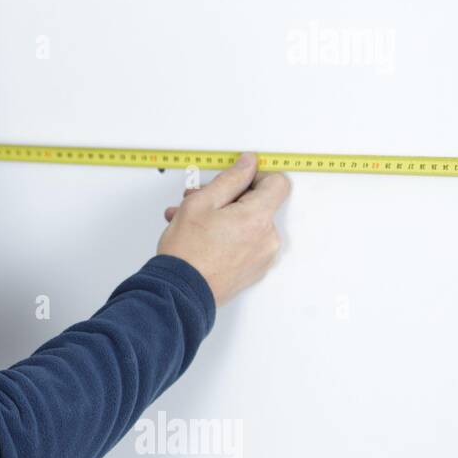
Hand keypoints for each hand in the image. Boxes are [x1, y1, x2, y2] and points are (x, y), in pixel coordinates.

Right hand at [157, 152, 289, 307]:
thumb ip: (230, 179)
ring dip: (223, 218)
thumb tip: (248, 164)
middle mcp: (267, 239)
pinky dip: (228, 237)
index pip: (277, 183)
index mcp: (257, 218)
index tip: (237, 178)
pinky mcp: (254, 270)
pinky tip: (202, 237)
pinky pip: (246, 243)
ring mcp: (262, 257)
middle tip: (200, 200)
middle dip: (229, 198)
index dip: (256, 175)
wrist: (180, 293)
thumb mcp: (200, 203)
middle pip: (259, 204)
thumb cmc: (187, 254)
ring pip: (249, 224)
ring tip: (193, 222)